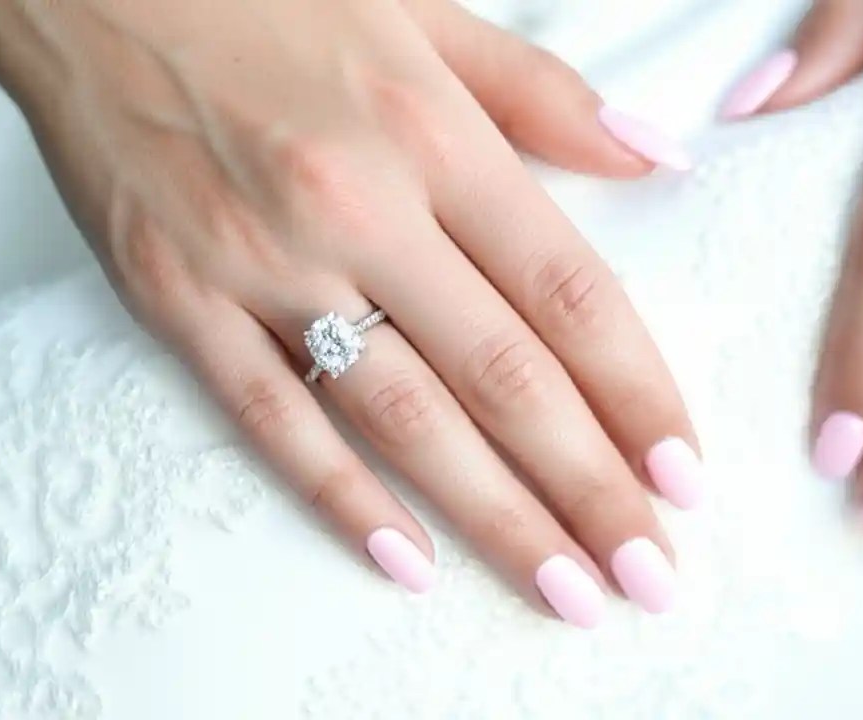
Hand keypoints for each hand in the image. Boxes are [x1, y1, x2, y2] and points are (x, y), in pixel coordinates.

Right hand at [0, 0, 701, 624]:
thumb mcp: (427, 14)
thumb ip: (545, 95)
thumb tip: (657, 155)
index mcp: (433, 136)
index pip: (569, 292)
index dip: (637, 393)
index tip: (683, 473)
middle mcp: (359, 208)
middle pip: (504, 378)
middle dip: (589, 488)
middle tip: (649, 571)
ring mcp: (262, 262)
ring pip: (403, 418)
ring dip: (494, 518)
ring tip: (563, 588)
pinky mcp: (179, 300)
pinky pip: (272, 419)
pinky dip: (340, 497)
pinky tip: (407, 560)